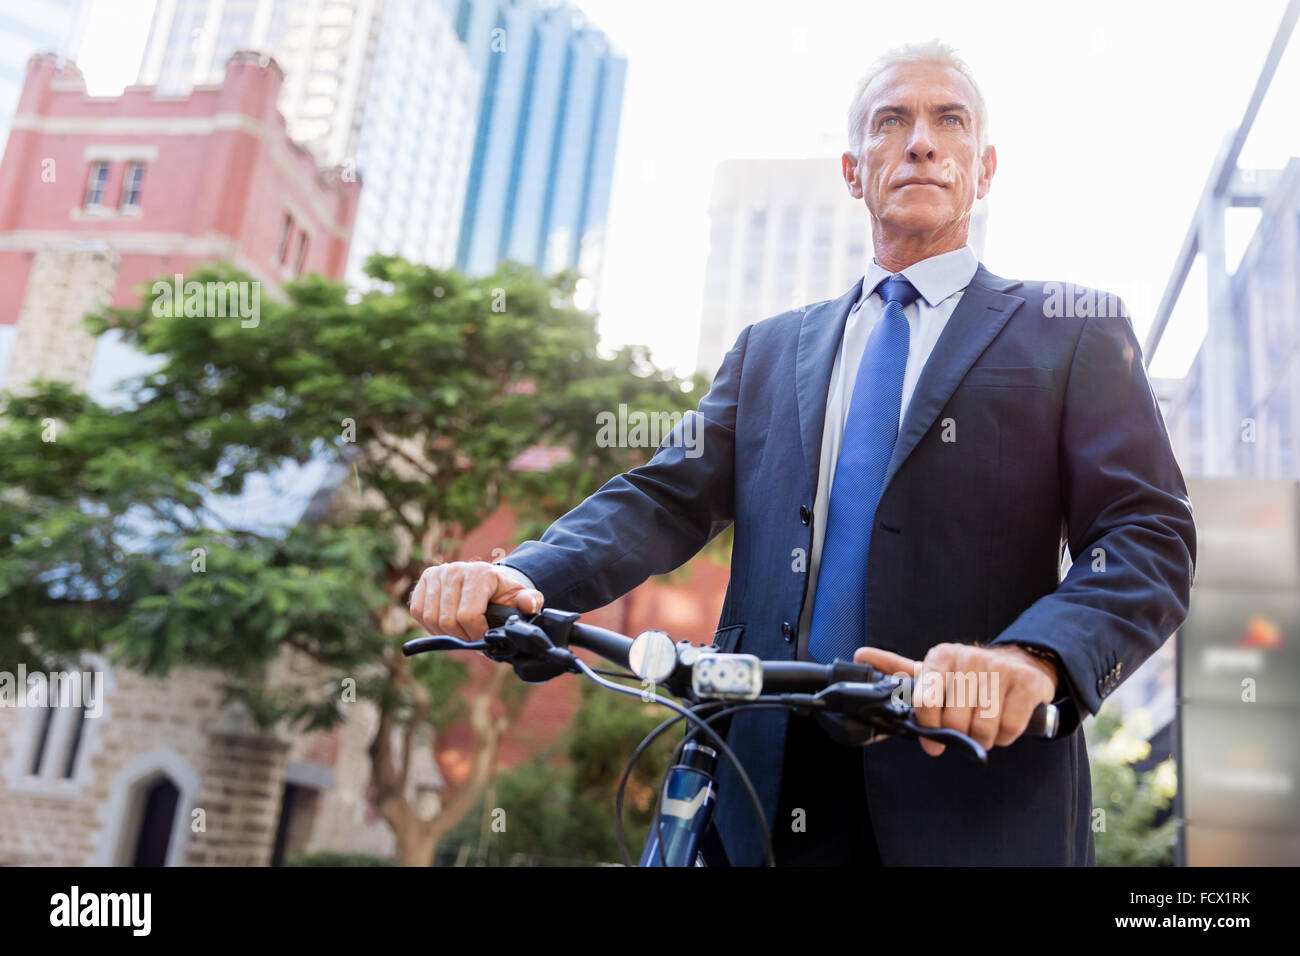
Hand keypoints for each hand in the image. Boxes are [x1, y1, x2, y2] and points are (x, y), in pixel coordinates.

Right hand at [408, 561, 543, 641]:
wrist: (488, 581)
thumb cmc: (504, 594)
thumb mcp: (522, 597)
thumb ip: (530, 601)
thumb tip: (529, 605)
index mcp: (480, 573)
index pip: (468, 615)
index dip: (476, 635)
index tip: (485, 640)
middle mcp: (455, 569)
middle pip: (448, 620)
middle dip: (462, 637)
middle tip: (473, 640)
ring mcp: (437, 573)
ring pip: (431, 619)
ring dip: (446, 634)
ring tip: (461, 633)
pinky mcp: (423, 581)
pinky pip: (418, 612)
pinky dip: (430, 626)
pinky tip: (446, 626)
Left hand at [853, 643, 1058, 756]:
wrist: (1019, 665)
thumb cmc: (968, 676)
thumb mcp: (933, 672)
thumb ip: (898, 669)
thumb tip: (860, 656)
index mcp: (941, 657)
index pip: (925, 699)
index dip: (927, 725)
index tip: (931, 740)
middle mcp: (969, 658)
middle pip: (955, 721)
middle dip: (958, 735)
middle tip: (963, 729)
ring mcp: (999, 669)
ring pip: (984, 727)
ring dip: (983, 738)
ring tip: (983, 726)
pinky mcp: (1026, 683)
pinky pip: (1009, 727)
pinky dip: (1005, 736)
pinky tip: (1003, 724)